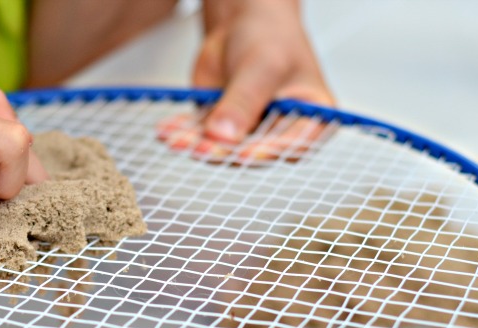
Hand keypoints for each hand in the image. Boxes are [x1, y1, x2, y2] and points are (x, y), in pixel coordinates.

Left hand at [193, 0, 333, 159]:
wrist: (242, 23)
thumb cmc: (270, 37)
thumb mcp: (262, 65)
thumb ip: (243, 102)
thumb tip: (222, 136)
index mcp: (311, 117)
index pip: (295, 144)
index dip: (271, 152)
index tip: (246, 155)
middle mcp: (279, 131)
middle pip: (253, 150)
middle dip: (224, 151)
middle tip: (203, 148)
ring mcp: (247, 131)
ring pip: (222, 146)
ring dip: (197, 144)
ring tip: (177, 139)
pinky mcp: (219, 126)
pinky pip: (200, 134)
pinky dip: (182, 133)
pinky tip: (167, 132)